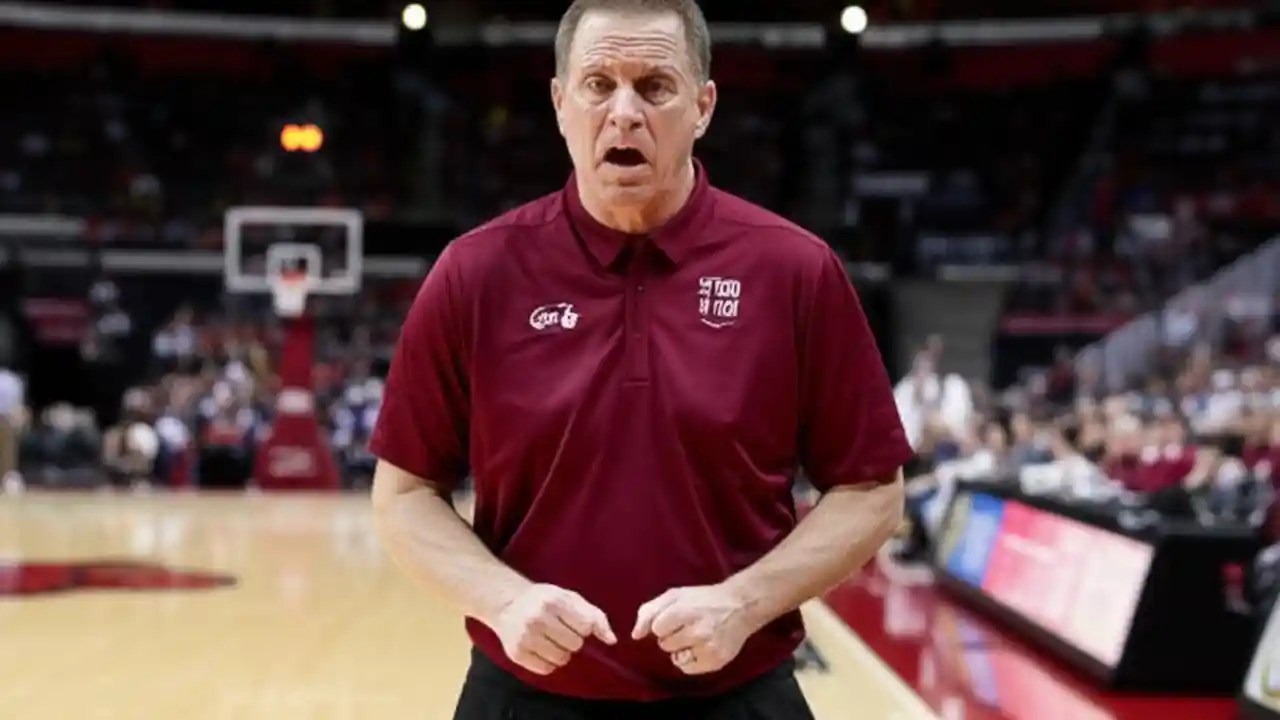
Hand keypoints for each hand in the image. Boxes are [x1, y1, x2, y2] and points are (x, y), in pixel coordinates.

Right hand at [492, 583, 615, 675]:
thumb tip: (612, 640)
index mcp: (555, 601)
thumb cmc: (545, 600)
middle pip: (574, 645)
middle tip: (560, 631)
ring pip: (561, 659)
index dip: (584, 628)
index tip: (573, 622)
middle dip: (572, 640)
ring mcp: (526, 637)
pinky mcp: (517, 653)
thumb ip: (594, 616)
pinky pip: (545, 669)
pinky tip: (542, 649)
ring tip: (552, 640)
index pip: (586, 626)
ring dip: (561, 653)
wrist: (507, 603)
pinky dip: (548, 663)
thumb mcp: (570, 598)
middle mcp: (538, 619)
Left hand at [631, 584, 754, 674]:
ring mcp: (708, 648)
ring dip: (680, 649)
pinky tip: (700, 647)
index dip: (664, 623)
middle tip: (688, 626)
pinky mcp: (716, 661)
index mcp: (685, 610)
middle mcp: (698, 631)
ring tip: (695, 636)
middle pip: (665, 644)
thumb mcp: (675, 596)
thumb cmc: (703, 599)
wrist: (740, 606)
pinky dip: (690, 660)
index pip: (657, 629)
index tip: (676, 617)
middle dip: (672, 636)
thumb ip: (650, 611)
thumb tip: (635, 635)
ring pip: (675, 658)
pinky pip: (688, 668)